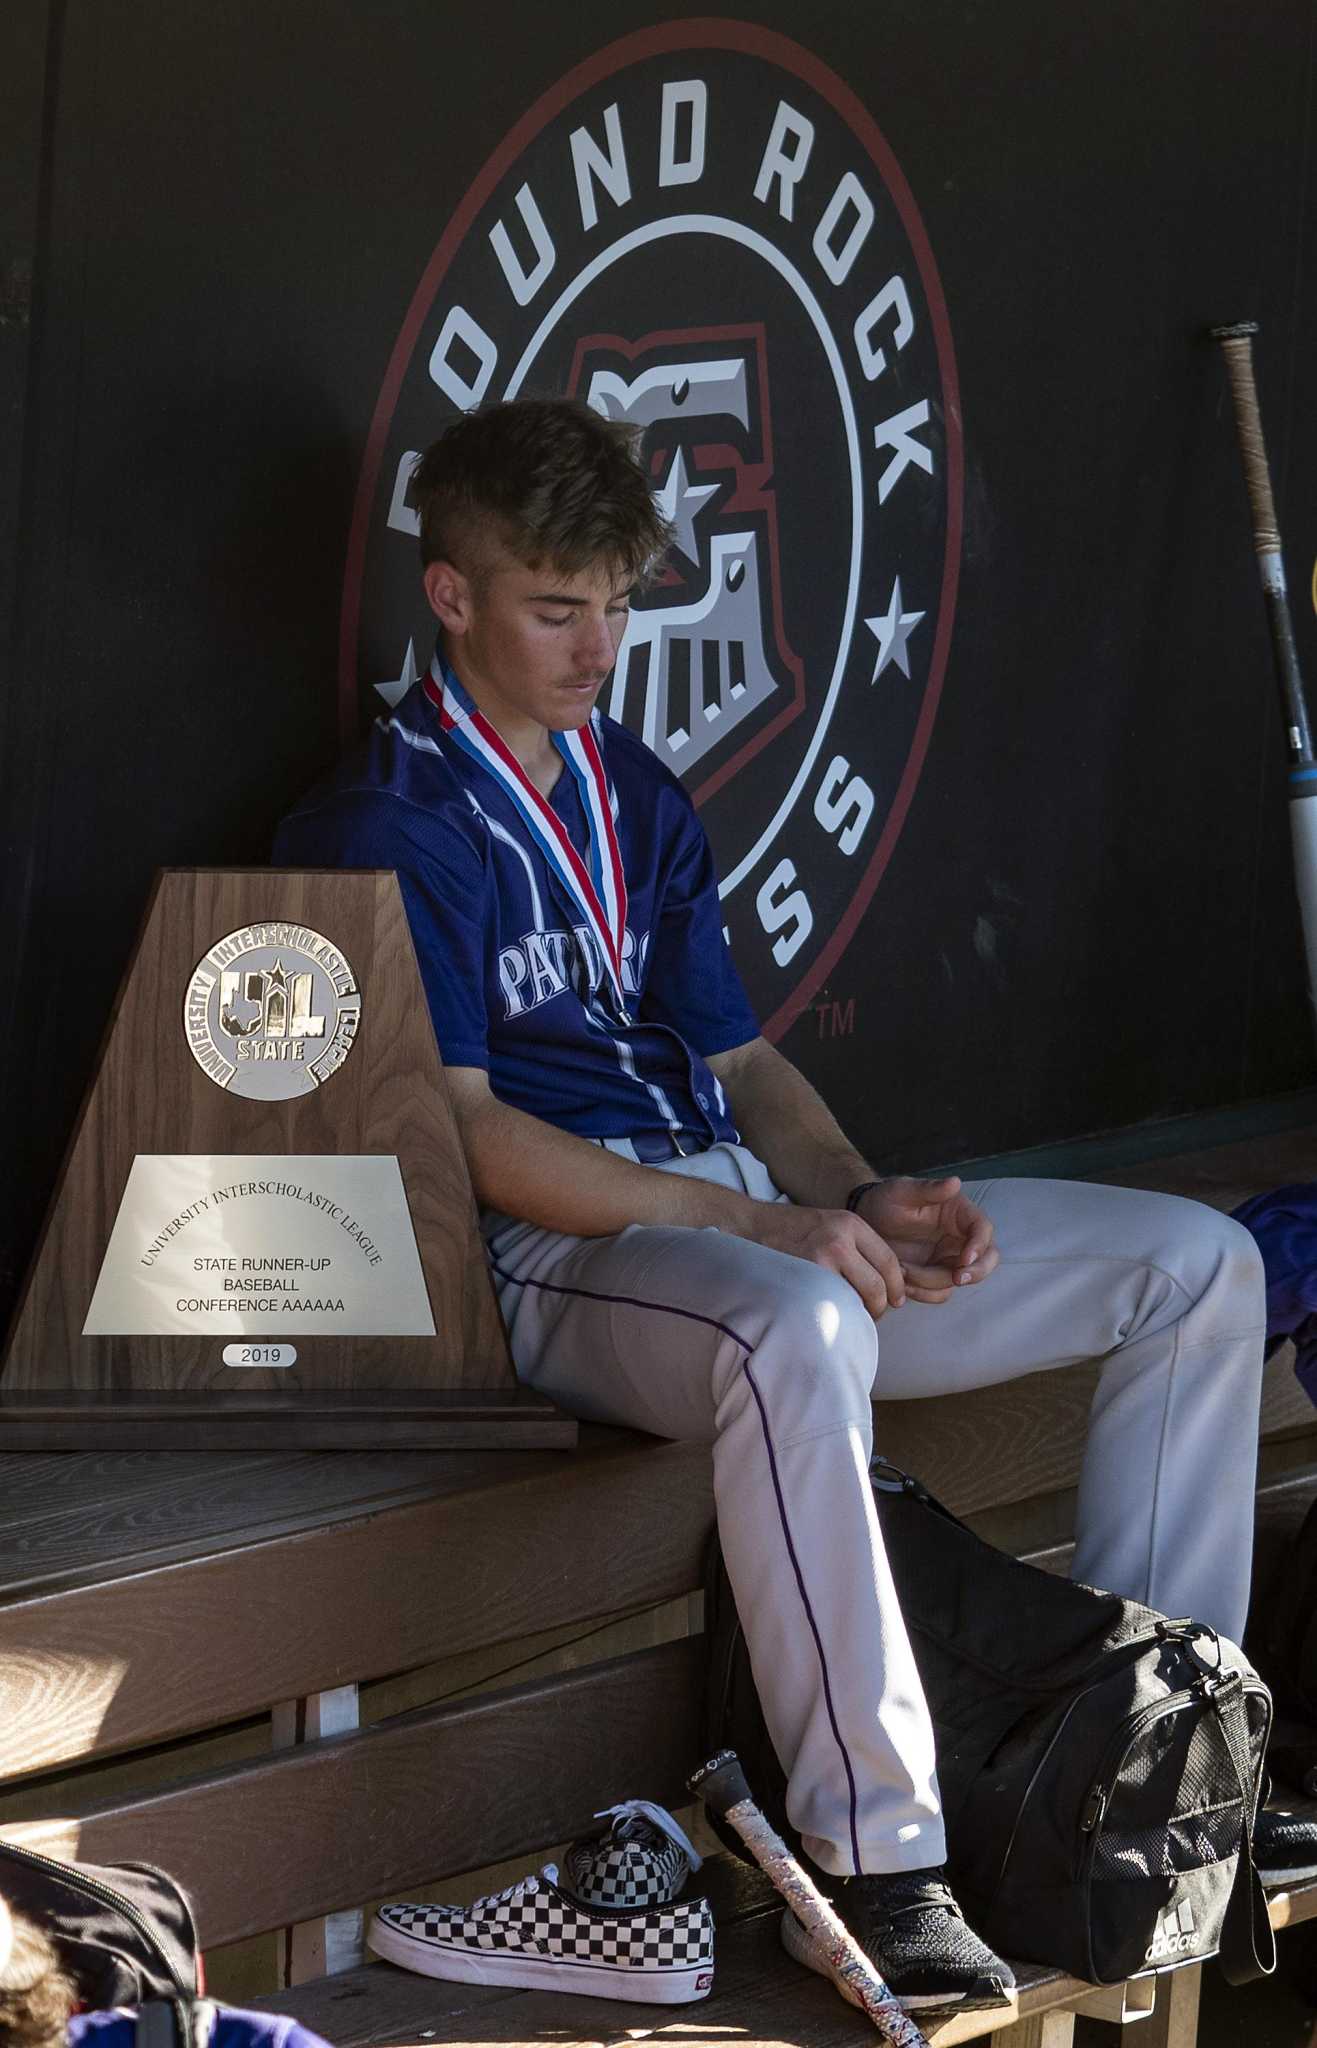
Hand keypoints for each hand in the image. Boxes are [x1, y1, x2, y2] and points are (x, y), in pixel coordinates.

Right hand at [740, 1202, 908, 1321]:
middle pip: (878, 1285)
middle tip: (873, 1314)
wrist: (749, 1226)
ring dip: (859, 1314)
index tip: (896, 1301)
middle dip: (880, 1307)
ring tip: (849, 1314)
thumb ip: (858, 1247)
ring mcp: (821, 1259)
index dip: (897, 1286)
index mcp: (850, 1224)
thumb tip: (889, 1281)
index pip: (888, 1261)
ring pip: (857, 1300)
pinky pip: (833, 1305)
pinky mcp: (805, 1278)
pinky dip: (836, 1315)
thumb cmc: (790, 1231)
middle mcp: (840, 1239)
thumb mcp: (830, 1225)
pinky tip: (830, 1314)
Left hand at [855, 1176, 997, 1304]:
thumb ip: (928, 1189)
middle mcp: (959, 1237)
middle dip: (976, 1272)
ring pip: (959, 1280)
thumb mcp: (902, 1191)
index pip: (982, 1229)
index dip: (979, 1245)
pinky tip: (901, 1281)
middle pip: (988, 1259)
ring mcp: (948, 1259)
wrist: (865, 1223)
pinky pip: (939, 1293)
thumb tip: (955, 1182)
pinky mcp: (934, 1276)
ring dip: (931, 1281)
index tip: (965, 1259)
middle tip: (957, 1278)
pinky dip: (922, 1292)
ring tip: (901, 1269)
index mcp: (958, 1213)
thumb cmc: (885, 1201)